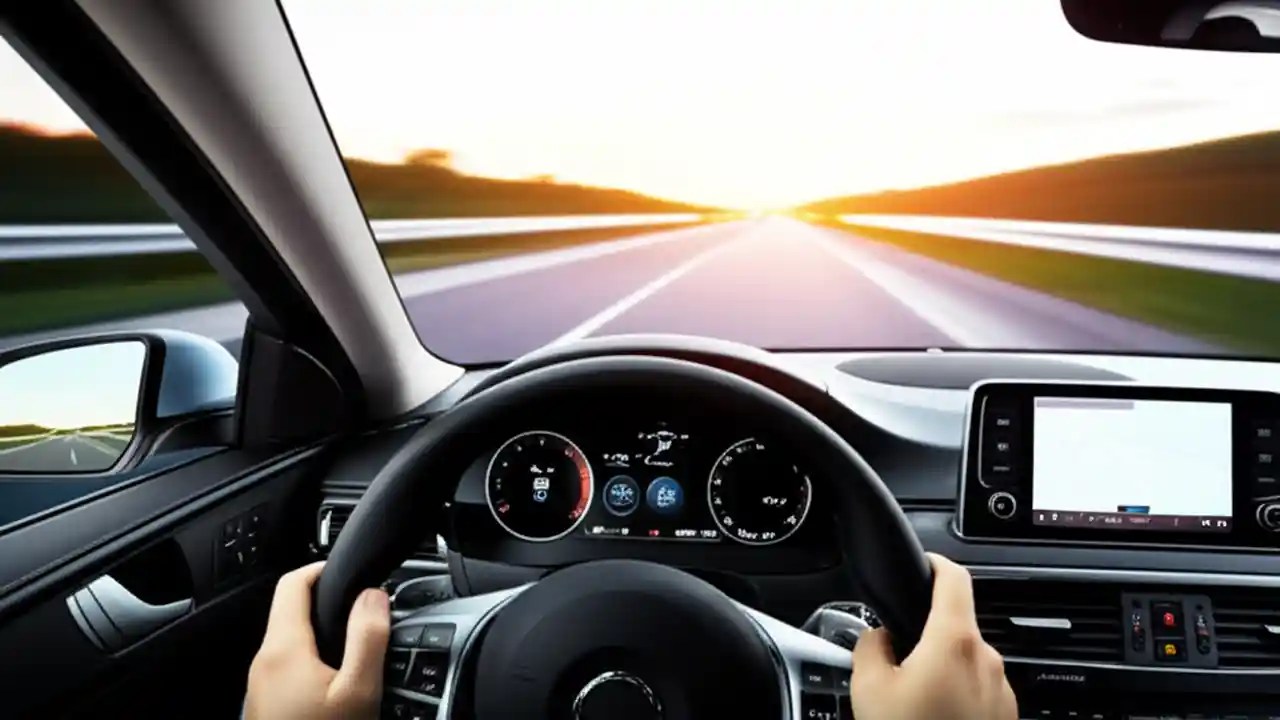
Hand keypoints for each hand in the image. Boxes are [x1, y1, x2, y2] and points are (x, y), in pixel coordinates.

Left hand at [244, 562, 390, 719]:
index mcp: (283, 648)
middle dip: (326, 604)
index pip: (292, 583)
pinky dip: (312, 660)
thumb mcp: (357, 691)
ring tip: (354, 648)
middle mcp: (263, 661)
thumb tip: (373, 596)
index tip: (348, 573)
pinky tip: (335, 680)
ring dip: (321, 634)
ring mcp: (260, 683)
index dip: (321, 568)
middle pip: (291, 611)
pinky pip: (288, 666)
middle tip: (361, 613)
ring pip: (290, 640)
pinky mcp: (264, 701)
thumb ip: (367, 639)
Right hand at [850, 553, 1016, 719]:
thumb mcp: (869, 688)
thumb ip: (870, 646)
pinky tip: (934, 715)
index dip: (936, 563)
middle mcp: (987, 661)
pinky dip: (956, 695)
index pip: (954, 578)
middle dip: (925, 637)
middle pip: (954, 627)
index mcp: (955, 642)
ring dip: (941, 670)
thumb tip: (878, 638)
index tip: (925, 563)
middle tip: (897, 665)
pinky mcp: (1006, 713)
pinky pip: (977, 690)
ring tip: (915, 701)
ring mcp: (1001, 689)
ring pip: (965, 661)